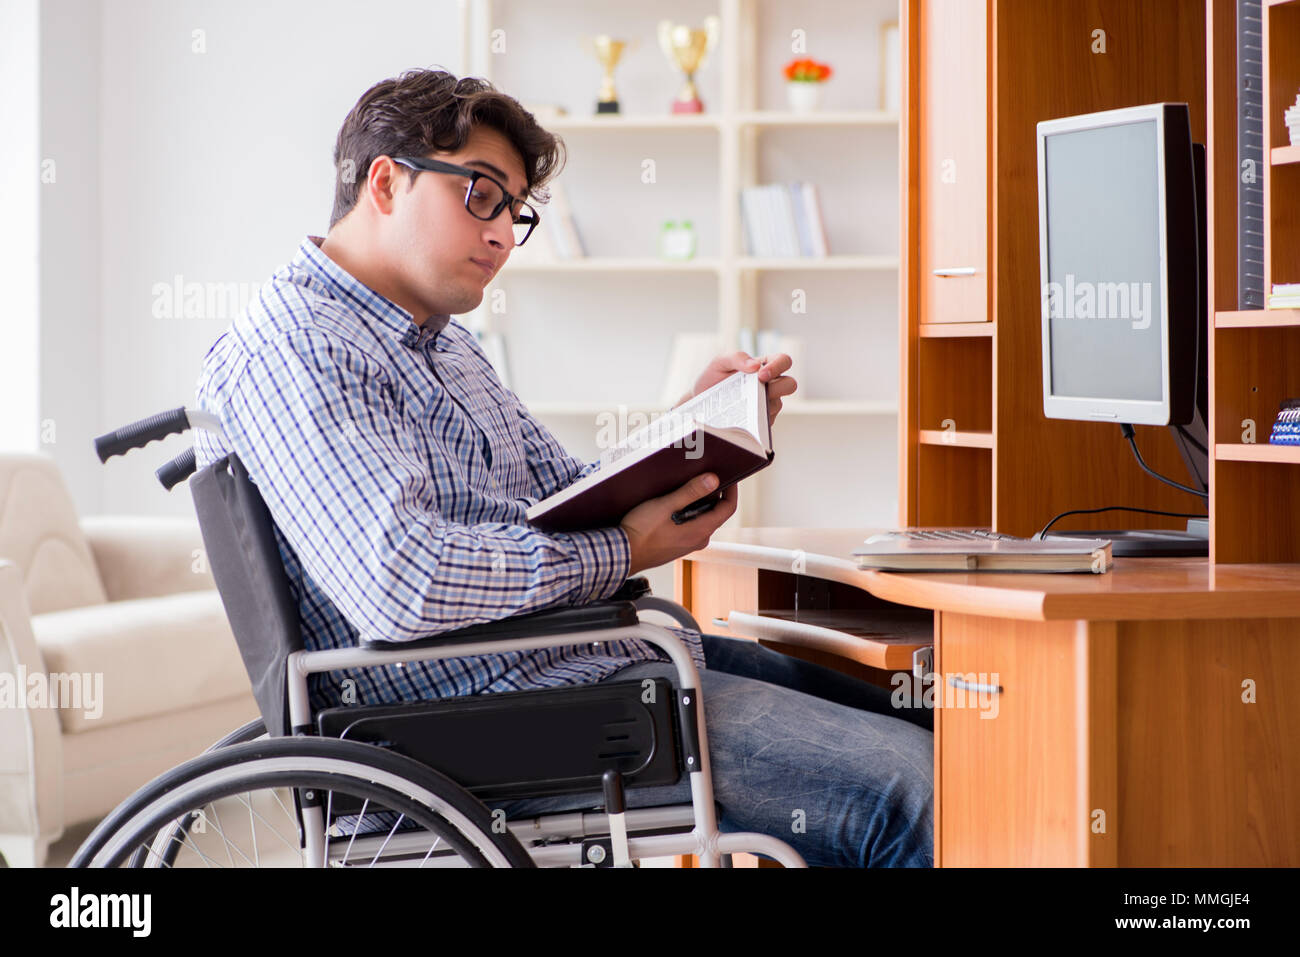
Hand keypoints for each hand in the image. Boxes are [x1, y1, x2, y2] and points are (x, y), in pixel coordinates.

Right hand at [620, 473, 739, 575]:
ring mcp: (688, 544)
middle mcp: (698, 540)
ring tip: (684, 489)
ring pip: (701, 519)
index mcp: (701, 530)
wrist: (624, 554)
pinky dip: (687, 514)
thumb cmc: (642, 532)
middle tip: (703, 477)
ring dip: (698, 504)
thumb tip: (713, 480)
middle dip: (712, 494)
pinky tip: (672, 506)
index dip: (731, 490)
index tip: (729, 476)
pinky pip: (690, 526)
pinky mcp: (677, 545)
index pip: (728, 508)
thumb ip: (691, 492)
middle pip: (715, 513)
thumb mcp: (666, 505)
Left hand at [675, 351, 797, 428]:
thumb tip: (755, 366)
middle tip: (758, 390)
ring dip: (762, 405)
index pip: (784, 361)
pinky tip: (739, 419)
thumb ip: (737, 357)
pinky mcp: (761, 421)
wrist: (701, 400)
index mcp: (765, 365)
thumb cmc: (714, 377)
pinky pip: (765, 423)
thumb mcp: (720, 362)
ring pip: (777, 405)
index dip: (778, 366)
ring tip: (741, 407)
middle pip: (790, 384)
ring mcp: (767, 404)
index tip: (761, 375)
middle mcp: (770, 385)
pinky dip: (754, 421)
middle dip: (779, 387)